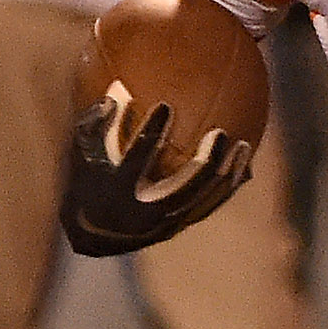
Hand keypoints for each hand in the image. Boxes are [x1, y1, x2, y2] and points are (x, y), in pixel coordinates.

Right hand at [61, 96, 252, 257]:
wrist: (97, 231)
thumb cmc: (90, 180)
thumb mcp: (82, 154)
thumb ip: (92, 127)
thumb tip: (112, 97)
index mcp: (116, 192)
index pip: (136, 160)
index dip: (150, 132)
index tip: (165, 105)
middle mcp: (142, 212)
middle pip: (181, 188)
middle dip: (204, 163)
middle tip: (220, 133)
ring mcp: (163, 223)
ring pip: (201, 201)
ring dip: (224, 175)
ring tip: (243, 145)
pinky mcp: (179, 225)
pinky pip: (209, 206)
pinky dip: (227, 186)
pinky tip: (245, 163)